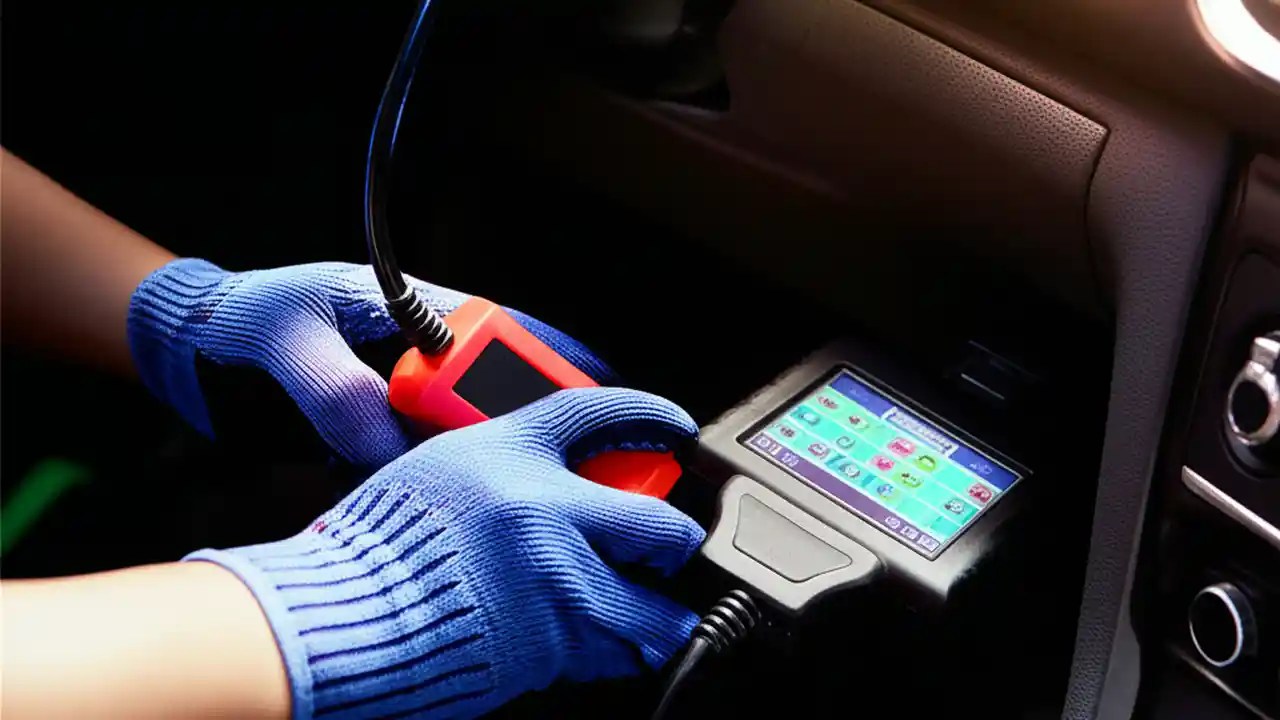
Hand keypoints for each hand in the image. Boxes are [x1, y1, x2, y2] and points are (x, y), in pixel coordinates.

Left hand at [127, 259, 612, 467]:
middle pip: (497, 402)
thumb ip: (338, 388)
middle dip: (511, 439)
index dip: (544, 377)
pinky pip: (420, 469)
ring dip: (467, 470)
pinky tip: (419, 506)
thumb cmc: (245, 319)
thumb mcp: (286, 340)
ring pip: (463, 443)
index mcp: (420, 312)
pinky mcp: (386, 439)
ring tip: (467, 499)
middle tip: (522, 476)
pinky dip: (424, 489)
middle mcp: (428, 358)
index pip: (504, 340)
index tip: (570, 416)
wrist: (198, 352)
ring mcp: (408, 403)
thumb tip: (388, 446)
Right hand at [186, 387, 704, 719]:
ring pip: (654, 607)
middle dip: (674, 539)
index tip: (676, 429)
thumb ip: (509, 464)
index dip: (652, 418)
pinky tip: (595, 636)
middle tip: (665, 544)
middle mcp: (545, 512)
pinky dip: (615, 648)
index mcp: (512, 454)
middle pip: (663, 524)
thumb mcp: (442, 469)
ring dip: (655, 609)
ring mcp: (554, 583)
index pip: (604, 414)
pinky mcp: (550, 646)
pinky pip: (614, 652)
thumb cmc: (377, 544)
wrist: (342, 616)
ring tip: (647, 607)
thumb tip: (563, 473)